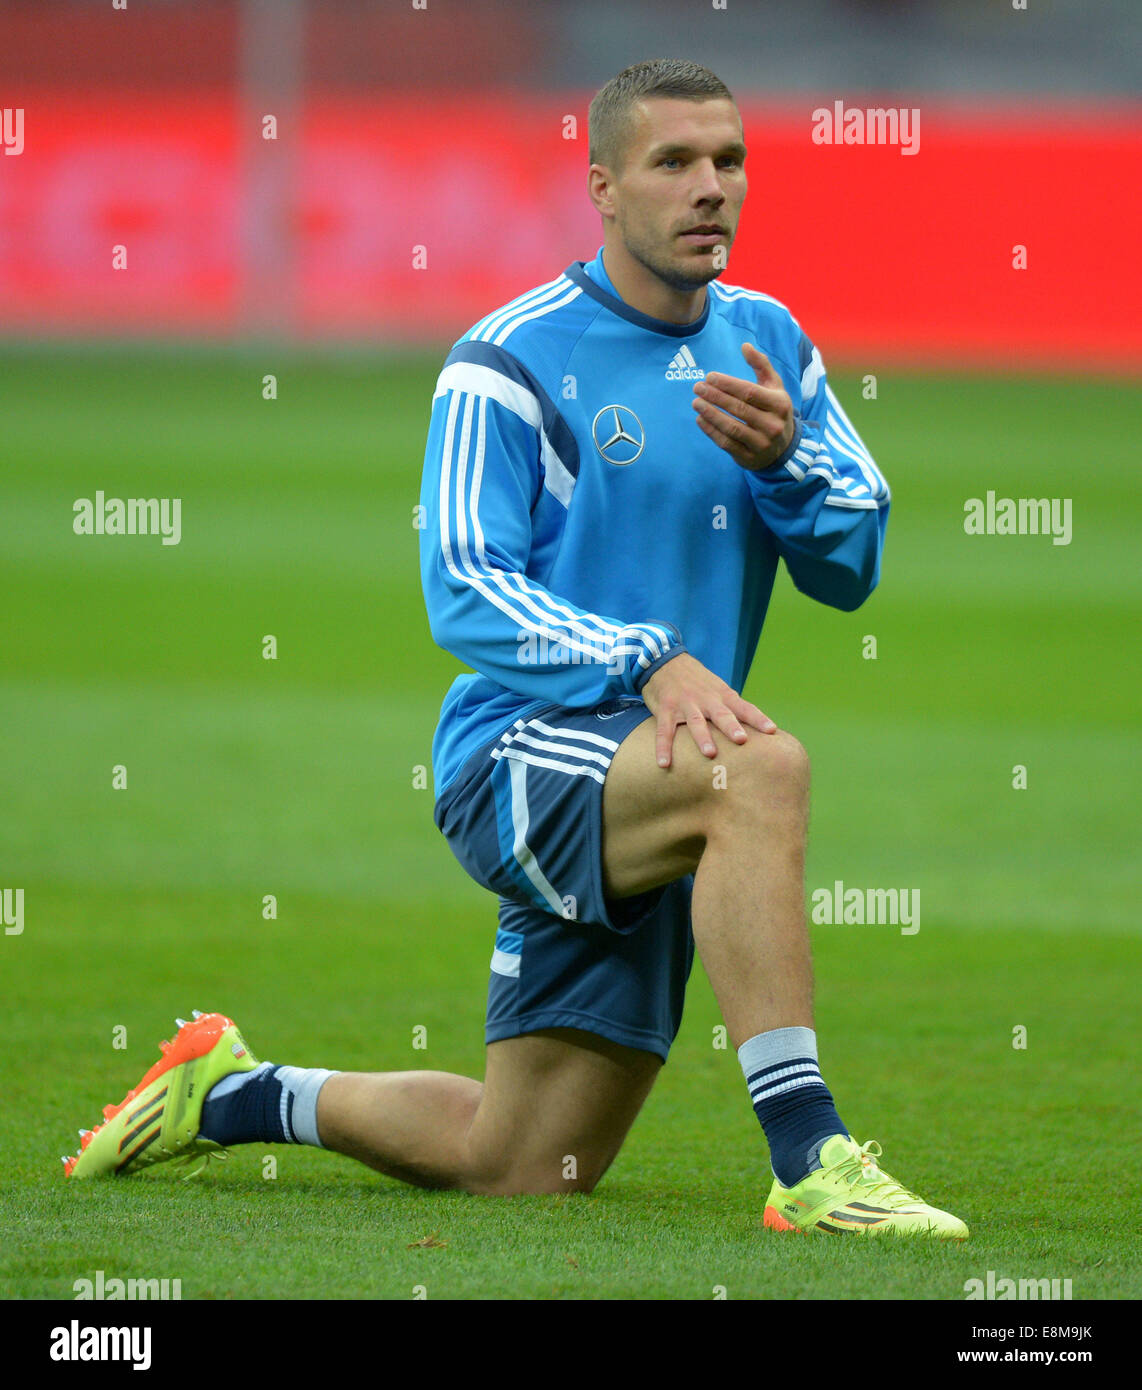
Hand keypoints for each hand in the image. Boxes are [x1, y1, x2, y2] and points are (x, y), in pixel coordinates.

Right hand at [641, 652, 776, 767]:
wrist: (665, 662)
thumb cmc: (697, 681)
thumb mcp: (717, 689)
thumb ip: (733, 708)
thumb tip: (756, 730)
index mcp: (722, 695)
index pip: (744, 707)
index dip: (758, 718)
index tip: (771, 730)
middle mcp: (706, 700)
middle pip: (721, 714)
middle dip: (731, 727)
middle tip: (741, 740)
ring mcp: (685, 704)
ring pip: (695, 722)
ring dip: (702, 737)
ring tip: (710, 753)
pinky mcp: (665, 710)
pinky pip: (664, 731)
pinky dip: (663, 747)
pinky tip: (664, 763)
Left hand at [691, 342, 794, 470]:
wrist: (784, 448)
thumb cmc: (774, 410)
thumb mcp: (774, 386)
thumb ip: (761, 365)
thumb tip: (744, 345)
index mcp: (780, 404)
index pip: (750, 392)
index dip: (728, 384)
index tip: (709, 376)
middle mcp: (772, 425)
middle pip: (739, 409)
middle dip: (715, 397)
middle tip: (697, 387)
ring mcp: (761, 443)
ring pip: (731, 428)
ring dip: (710, 414)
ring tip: (695, 403)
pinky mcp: (749, 458)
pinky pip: (726, 443)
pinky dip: (711, 431)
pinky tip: (700, 419)